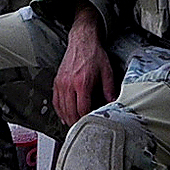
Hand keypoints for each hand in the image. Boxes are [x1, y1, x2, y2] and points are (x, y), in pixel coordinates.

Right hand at [52, 6, 116, 126]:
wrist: (82, 40)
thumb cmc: (94, 54)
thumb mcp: (107, 71)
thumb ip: (110, 89)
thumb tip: (113, 102)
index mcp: (82, 83)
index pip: (82, 109)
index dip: (86, 119)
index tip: (91, 123)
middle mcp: (69, 84)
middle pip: (70, 112)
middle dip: (76, 123)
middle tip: (82, 129)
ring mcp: (61, 83)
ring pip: (61, 108)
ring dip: (67, 118)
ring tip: (74, 125)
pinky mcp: (57, 81)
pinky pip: (56, 101)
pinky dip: (60, 110)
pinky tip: (64, 115)